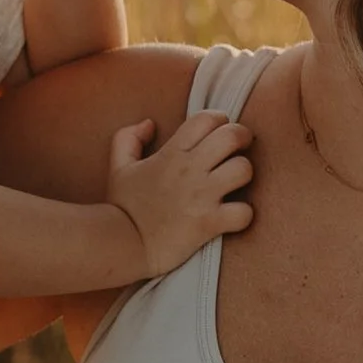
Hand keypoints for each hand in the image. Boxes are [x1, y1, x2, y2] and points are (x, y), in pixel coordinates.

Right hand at [105, 110, 253, 276]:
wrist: (122, 244)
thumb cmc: (123, 206)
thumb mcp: (118, 166)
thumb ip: (128, 138)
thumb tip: (149, 124)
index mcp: (172, 152)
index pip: (207, 118)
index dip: (220, 120)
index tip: (219, 133)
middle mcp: (190, 169)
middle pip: (233, 136)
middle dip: (242, 137)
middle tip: (239, 149)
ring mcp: (202, 196)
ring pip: (244, 169)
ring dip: (245, 174)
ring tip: (236, 182)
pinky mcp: (209, 223)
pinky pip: (244, 212)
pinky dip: (244, 214)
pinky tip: (234, 215)